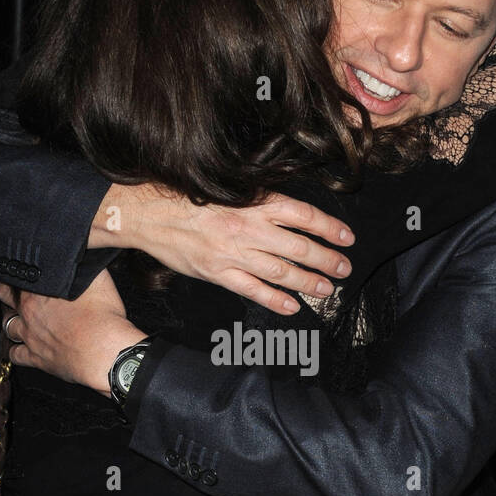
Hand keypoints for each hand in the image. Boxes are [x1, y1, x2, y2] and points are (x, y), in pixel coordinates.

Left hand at [0, 269, 145, 395]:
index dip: (20, 268)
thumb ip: (84, 265)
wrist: (104, 352)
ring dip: (10, 320)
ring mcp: (30, 335)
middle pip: (5, 295)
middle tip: (12, 287)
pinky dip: (14, 351)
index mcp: (40, 289)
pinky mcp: (37, 358)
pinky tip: (19, 348)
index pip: (19, 271)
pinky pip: (15, 355)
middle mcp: (29, 312)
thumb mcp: (98, 278)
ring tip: (16, 316)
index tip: (23, 266)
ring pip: (7, 325)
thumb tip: (84, 253)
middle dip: (6, 290)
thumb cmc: (103, 317)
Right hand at [89, 182, 353, 315]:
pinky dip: (276, 301)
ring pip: (281, 272)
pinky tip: (293, 307)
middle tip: (345, 269)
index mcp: (254, 202)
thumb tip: (291, 209)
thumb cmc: (188, 196)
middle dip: (326, 260)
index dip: (329, 228)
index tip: (347, 237)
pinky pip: (253, 290)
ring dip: (308, 283)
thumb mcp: (228, 187)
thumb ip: (259, 198)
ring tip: (327, 289)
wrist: (149, 213)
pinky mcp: (218, 273)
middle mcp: (249, 228)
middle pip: (299, 247)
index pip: (303, 215)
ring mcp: (234, 253)